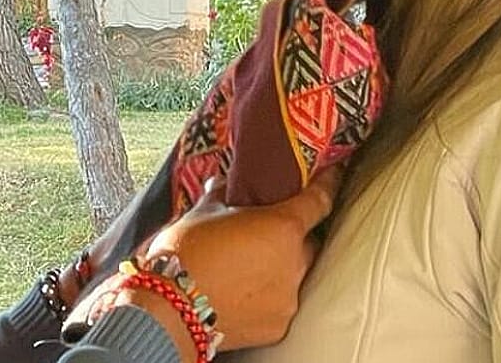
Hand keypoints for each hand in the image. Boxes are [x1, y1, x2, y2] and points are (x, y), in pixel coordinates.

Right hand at [145, 165, 343, 351]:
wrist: (168, 309)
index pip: (320, 199)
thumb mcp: (202, 212)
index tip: (331, 173)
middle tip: (267, 230)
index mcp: (282, 227)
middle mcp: (294, 263)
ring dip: (279, 267)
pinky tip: (242, 291)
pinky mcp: (278, 326)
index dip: (328, 183)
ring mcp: (289, 298)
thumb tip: (224, 183)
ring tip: (247, 265)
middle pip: (308, 241)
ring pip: (295, 275)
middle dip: (292, 235)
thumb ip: (222, 194)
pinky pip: (281, 303)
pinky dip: (267, 295)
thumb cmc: (184, 255)